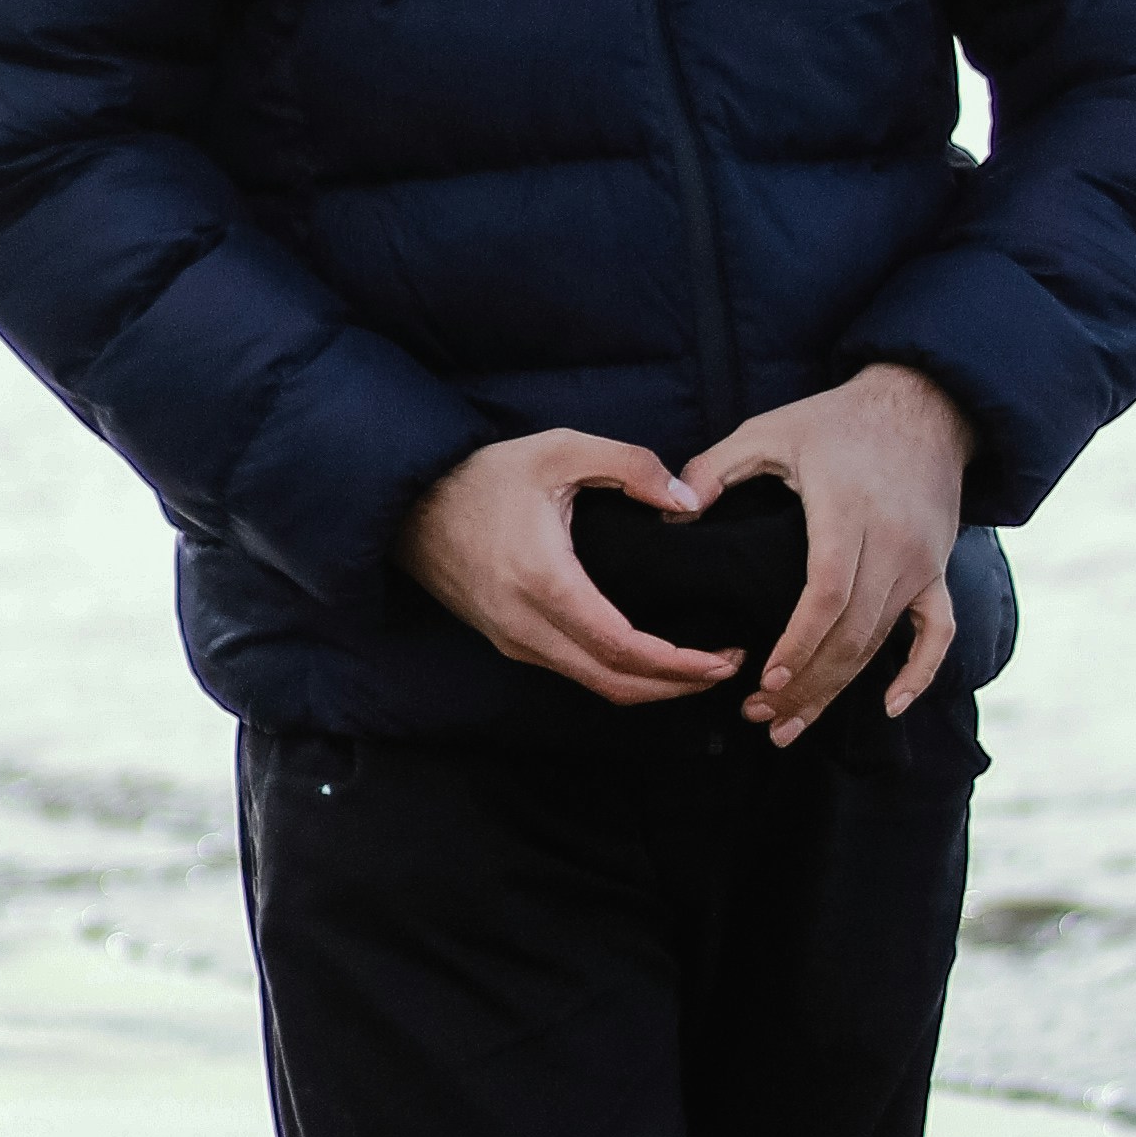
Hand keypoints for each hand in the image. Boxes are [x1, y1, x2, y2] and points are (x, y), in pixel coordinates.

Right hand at [398, 429, 745, 706]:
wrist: (408, 504)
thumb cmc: (485, 474)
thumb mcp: (560, 450)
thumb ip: (629, 465)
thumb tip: (688, 502)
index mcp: (545, 582)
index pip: (622, 646)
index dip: (678, 663)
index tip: (722, 659)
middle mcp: (527, 627)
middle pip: (613, 682)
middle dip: (676, 685)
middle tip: (726, 668)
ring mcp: (514, 642)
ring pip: (593, 685)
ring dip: (649, 685)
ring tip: (698, 665)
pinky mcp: (508, 642)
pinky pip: (572, 672)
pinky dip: (618, 676)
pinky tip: (647, 657)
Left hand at [680, 363, 971, 745]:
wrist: (924, 403)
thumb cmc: (837, 420)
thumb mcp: (771, 429)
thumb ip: (716, 467)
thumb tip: (671, 514)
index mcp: (847, 509)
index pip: (827, 593)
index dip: (799, 642)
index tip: (766, 679)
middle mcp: (892, 541)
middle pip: (852, 631)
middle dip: (806, 682)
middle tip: (761, 716)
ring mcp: (921, 560)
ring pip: (881, 640)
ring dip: (839, 688)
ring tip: (791, 722)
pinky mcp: (939, 569)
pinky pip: (940, 632)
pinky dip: (920, 673)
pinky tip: (890, 706)